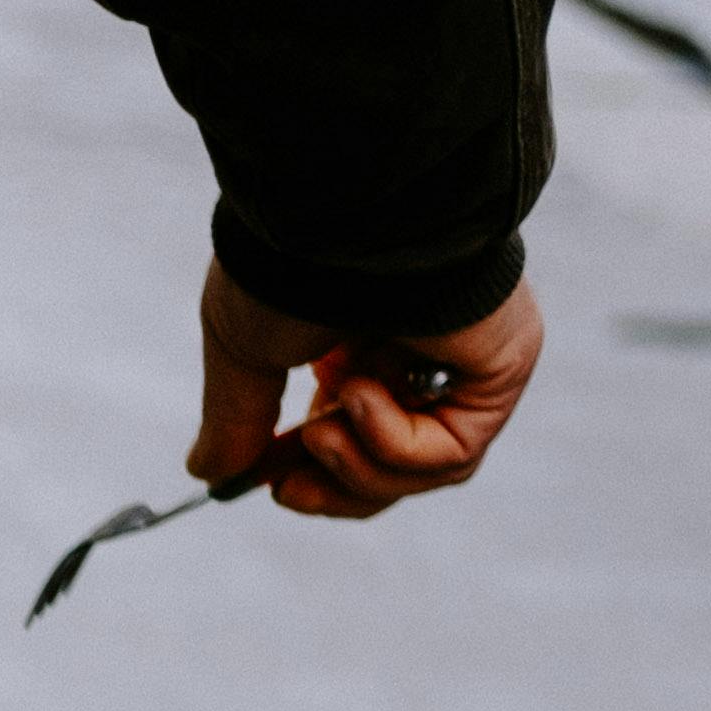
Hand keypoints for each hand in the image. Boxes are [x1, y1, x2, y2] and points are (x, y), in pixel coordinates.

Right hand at [191, 271, 541, 518]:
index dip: (315, 471)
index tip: (271, 485)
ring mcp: (467, 360)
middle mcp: (422, 349)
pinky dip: (396, 443)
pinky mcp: (501, 368)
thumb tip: (209, 471)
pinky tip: (362, 393)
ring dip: (361, 467)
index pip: (356, 428)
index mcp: (364, 336)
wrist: (344, 220)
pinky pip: (454, 451)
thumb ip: (235, 417)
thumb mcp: (244, 350)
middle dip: (337, 486)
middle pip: (396, 463)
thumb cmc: (292, 265)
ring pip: (427, 469)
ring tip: (323, 425)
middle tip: (290, 490)